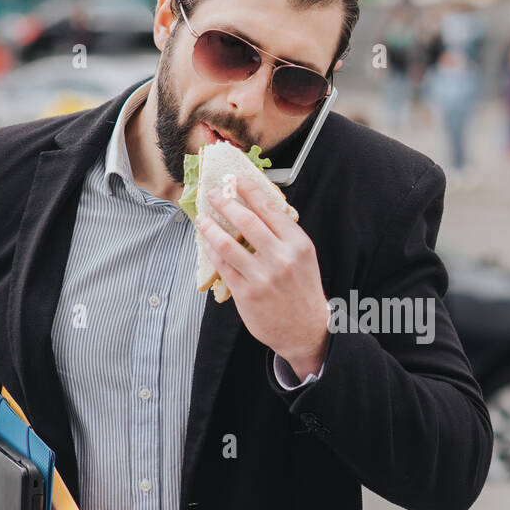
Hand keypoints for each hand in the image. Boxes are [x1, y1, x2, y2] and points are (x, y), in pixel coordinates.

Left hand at [196, 177, 328, 379]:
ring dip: (210, 226)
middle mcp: (282, 258)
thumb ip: (284, 235)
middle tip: (214, 193)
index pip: (269, 209)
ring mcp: (263, 276)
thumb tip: (258, 207)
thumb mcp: (304, 257)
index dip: (249, 190)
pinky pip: (222, 266)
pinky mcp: (247, 293)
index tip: (235, 179)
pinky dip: (211, 250)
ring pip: (227, 243)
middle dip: (225, 202)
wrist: (307, 330)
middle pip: (246, 220)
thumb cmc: (303, 290)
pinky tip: (206, 242)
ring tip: (202, 217)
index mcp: (298, 244)